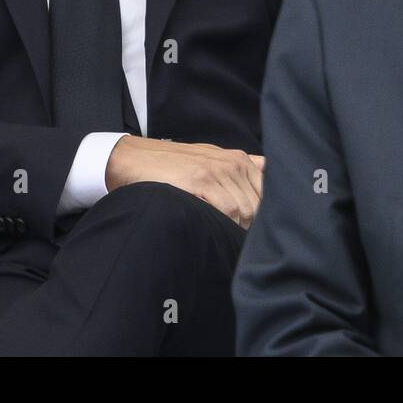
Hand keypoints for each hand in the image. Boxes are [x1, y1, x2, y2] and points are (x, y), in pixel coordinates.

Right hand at [104, 136, 265, 228]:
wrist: (135, 159)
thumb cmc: (173, 165)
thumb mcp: (211, 159)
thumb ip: (239, 169)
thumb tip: (265, 173)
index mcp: (239, 159)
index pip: (268, 193)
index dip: (264, 217)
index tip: (254, 234)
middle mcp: (233, 163)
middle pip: (259, 205)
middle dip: (251, 227)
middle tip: (237, 243)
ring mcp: (217, 170)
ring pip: (245, 209)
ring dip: (238, 229)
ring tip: (224, 239)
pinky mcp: (200, 180)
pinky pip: (227, 209)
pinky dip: (225, 224)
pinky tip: (214, 229)